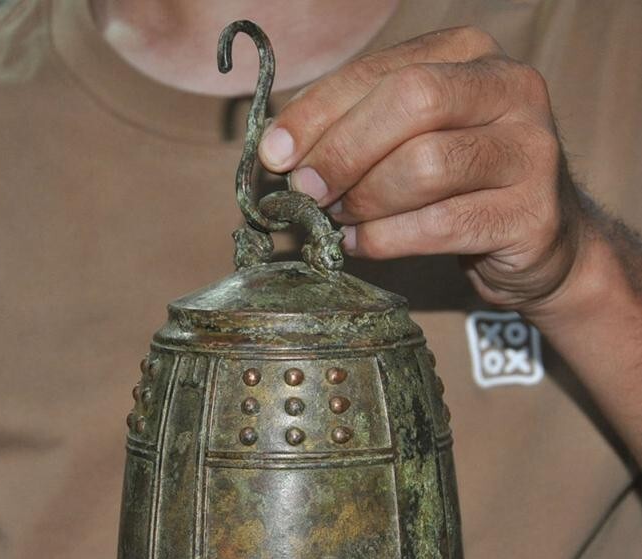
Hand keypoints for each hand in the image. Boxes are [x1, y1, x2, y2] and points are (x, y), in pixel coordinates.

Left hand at [259, 26, 584, 312]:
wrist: (541, 240)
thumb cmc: (459, 185)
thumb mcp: (411, 138)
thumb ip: (356, 129)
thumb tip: (280, 151)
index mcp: (472, 55)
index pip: (383, 71)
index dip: (319, 112)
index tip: (275, 154)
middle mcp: (512, 89)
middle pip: (410, 103)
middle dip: (343, 151)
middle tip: (306, 191)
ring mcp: (530, 151)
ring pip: (425, 166)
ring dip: (364, 200)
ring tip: (338, 220)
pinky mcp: (531, 214)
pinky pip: (439, 226)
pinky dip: (385, 240)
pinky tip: (360, 245)